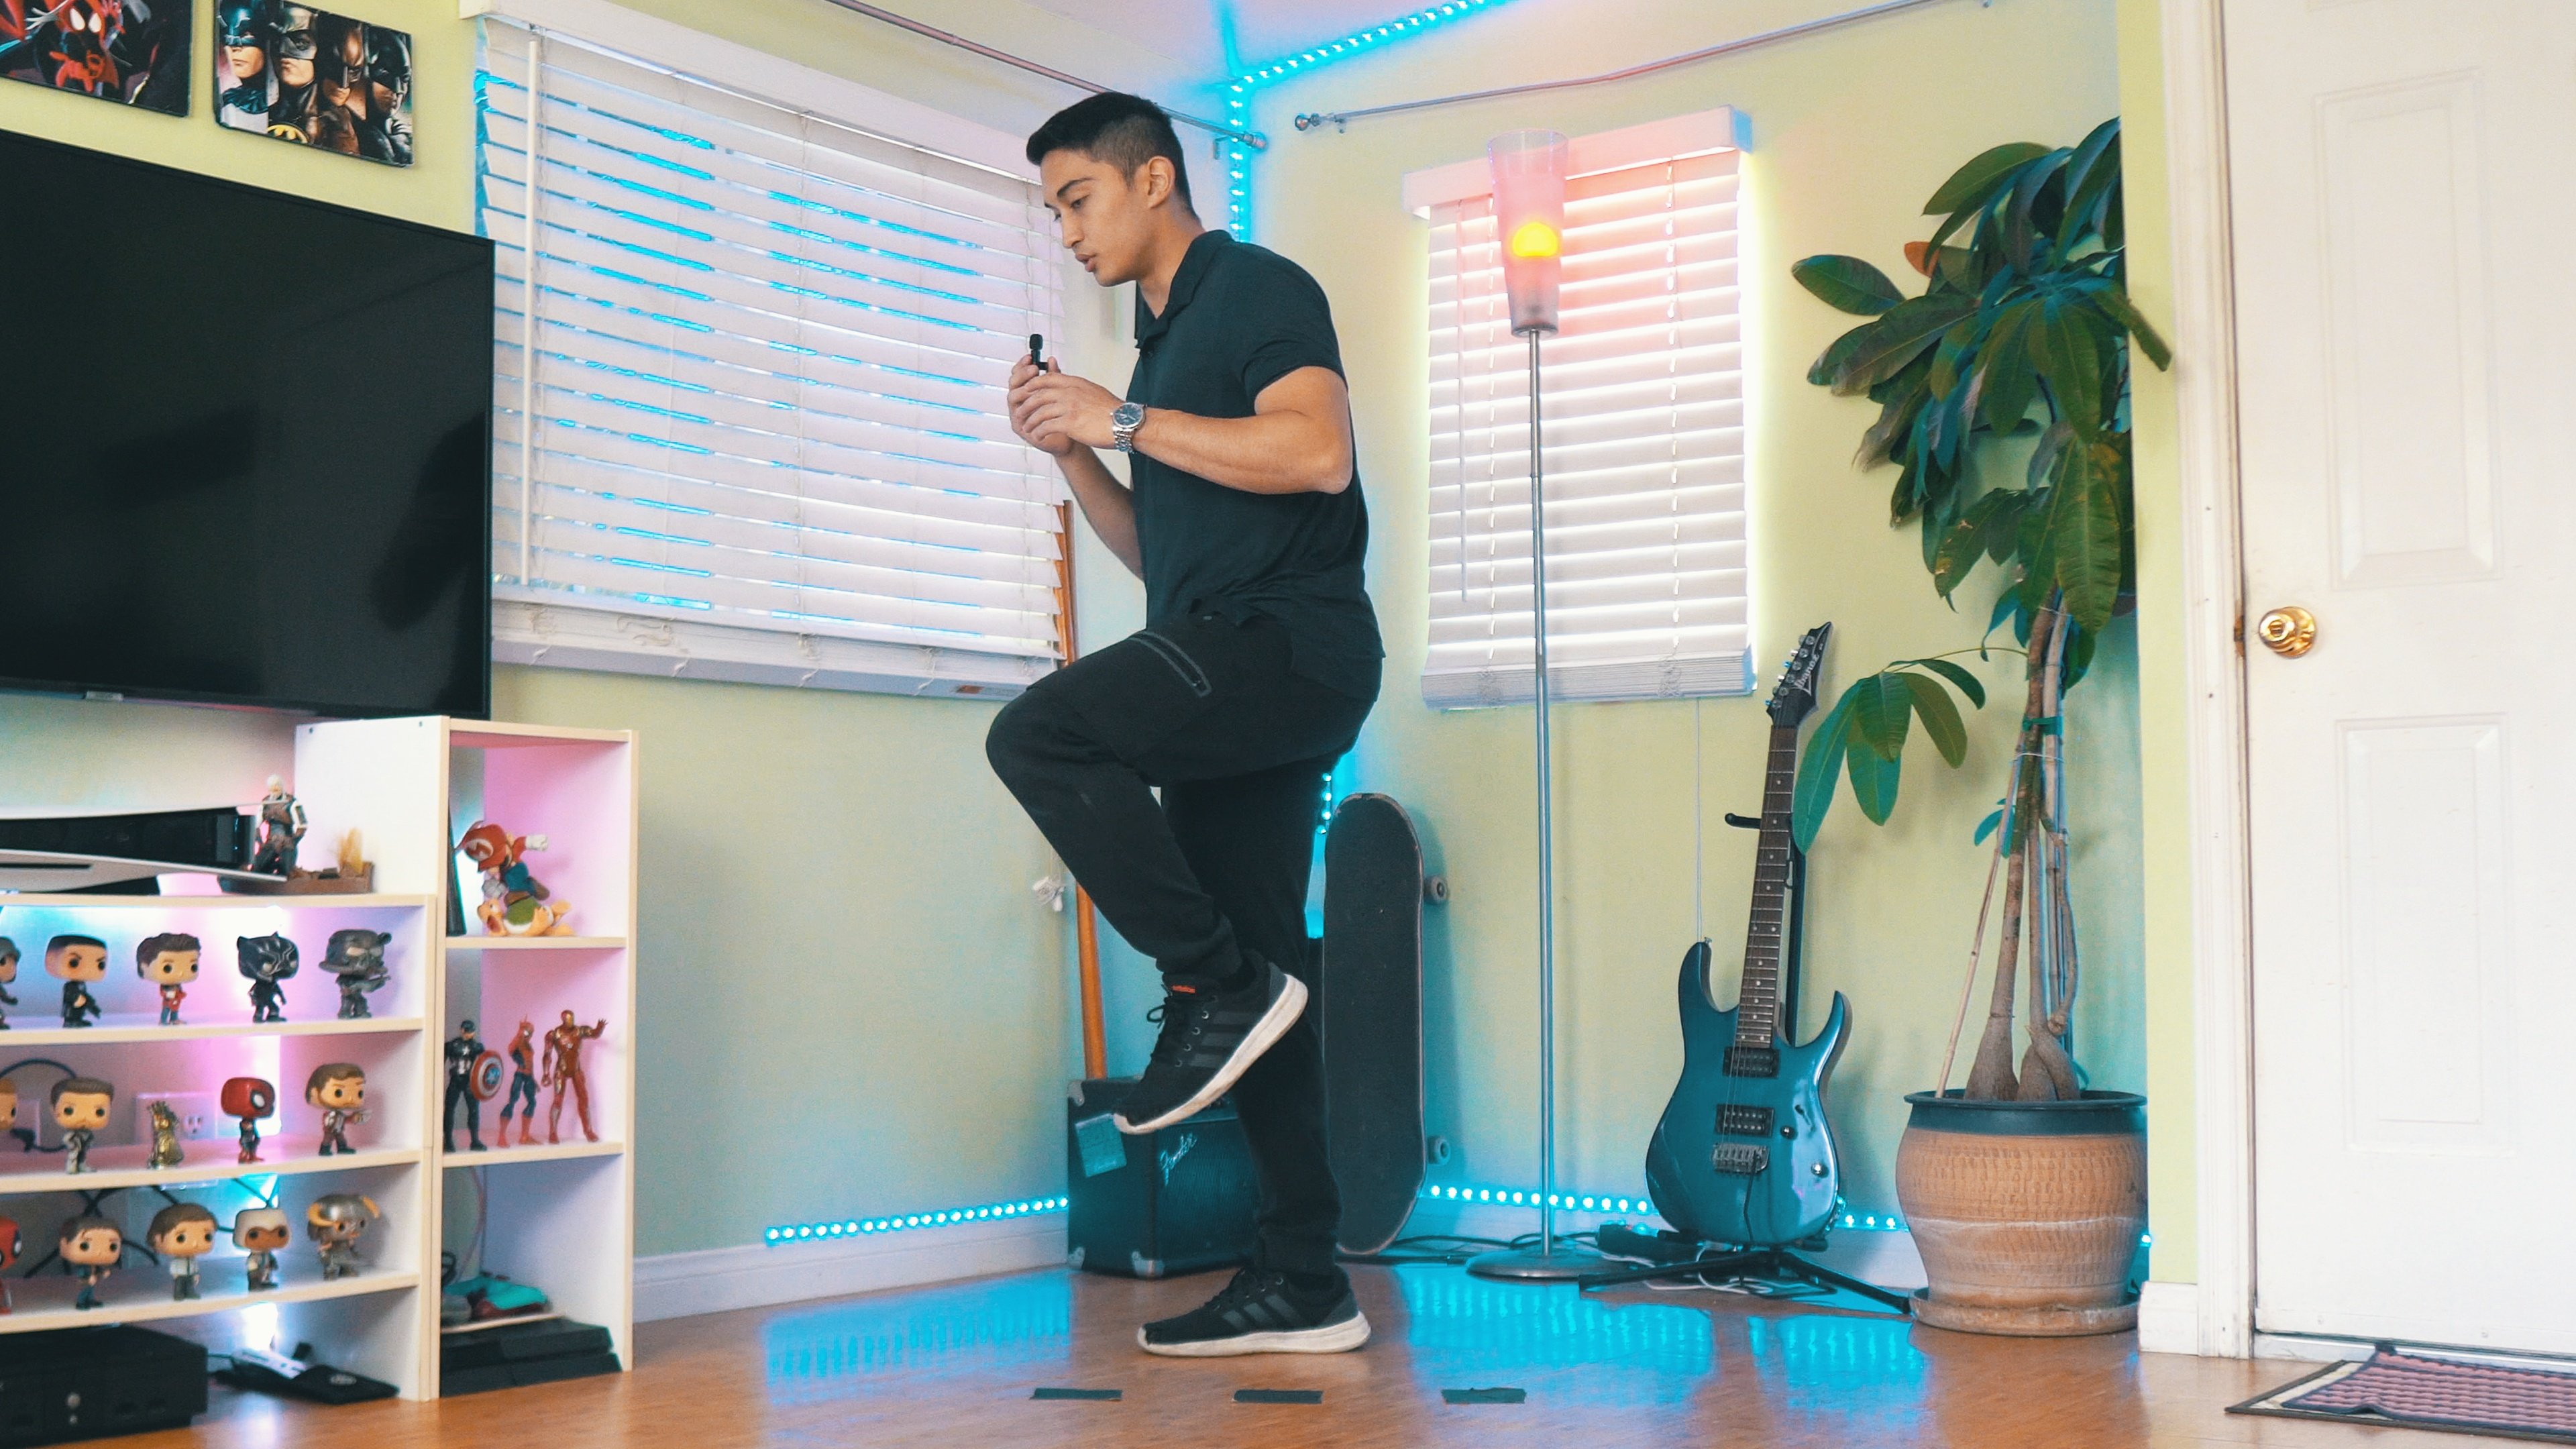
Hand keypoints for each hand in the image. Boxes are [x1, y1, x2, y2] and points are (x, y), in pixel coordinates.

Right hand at [1005, 358, 1072, 454]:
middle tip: (1034, 368)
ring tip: (1034, 383)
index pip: (1019, 374)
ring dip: (1022, 388)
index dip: (1022, 365)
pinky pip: (1017, 414)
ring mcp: (1018, 414)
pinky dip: (1023, 406)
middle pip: (1013, 383)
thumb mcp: (1059, 391)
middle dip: (1022, 374)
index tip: (1030, 357)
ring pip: (1012, 397)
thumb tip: (1051, 359)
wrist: (1070, 438)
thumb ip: (1053, 376)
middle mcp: (1020, 401)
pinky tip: (1033, 399)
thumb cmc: (1063, 414)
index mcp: (1027, 391)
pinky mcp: (1020, 427)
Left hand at [1009, 360, 1123, 453]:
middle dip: (1025, 405)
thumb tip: (1067, 385)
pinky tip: (1037, 436)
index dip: (1032, 385)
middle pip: (1038, 394)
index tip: (1026, 392)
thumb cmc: (1111, 410)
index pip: (1046, 378)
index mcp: (1075, 383)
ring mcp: (1069, 407)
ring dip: (1030, 421)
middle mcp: (1070, 392)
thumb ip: (1077, 387)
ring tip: (1026, 428)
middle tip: (1020, 413)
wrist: (1125, 422)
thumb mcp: (1093, 390)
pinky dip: (1039, 432)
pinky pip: (1046, 426)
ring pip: (1039, 412)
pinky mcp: (1070, 423)